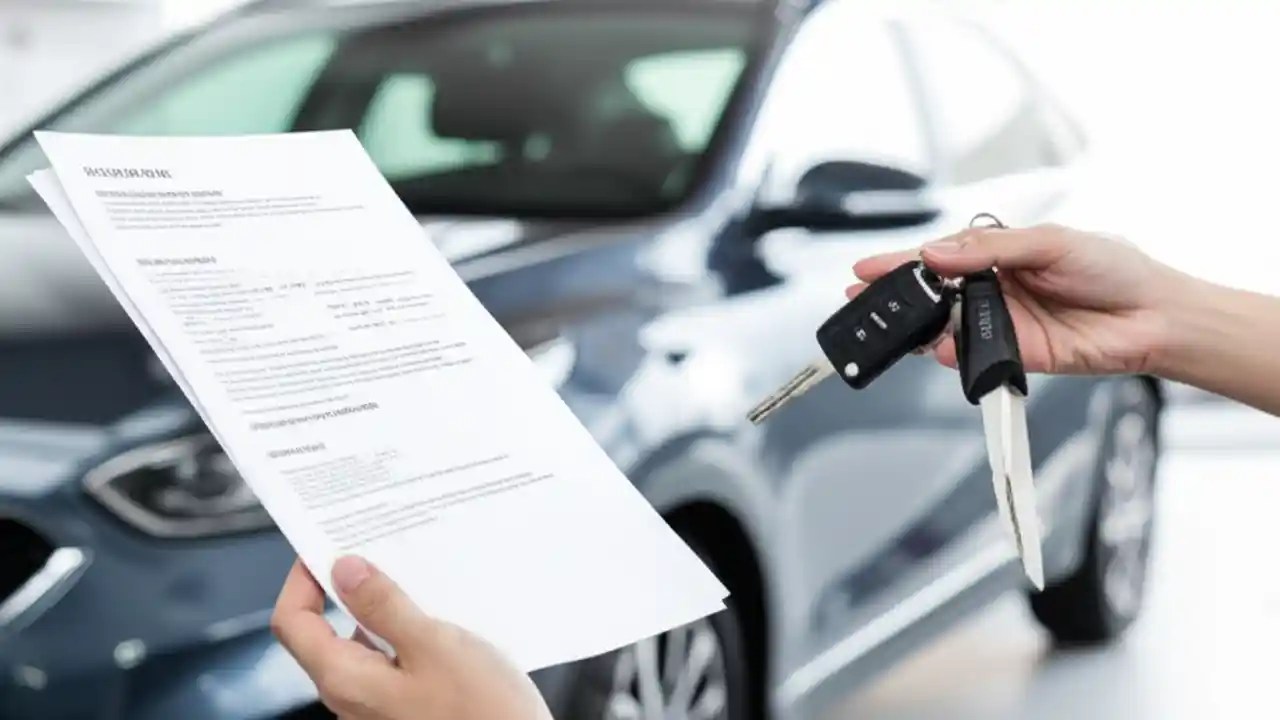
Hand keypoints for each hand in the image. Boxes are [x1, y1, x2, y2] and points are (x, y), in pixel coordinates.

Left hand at [271, 557, 551, 719]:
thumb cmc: (480, 714)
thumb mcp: (434, 645)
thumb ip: (384, 606)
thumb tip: (345, 570)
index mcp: (346, 680)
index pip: (293, 622)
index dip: (302, 579)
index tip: (326, 548)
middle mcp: (351, 699)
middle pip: (324, 632)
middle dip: (346, 589)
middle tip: (375, 553)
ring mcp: (377, 707)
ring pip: (362, 646)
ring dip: (381, 611)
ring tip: (415, 583)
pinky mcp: (405, 708)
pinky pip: (389, 663)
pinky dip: (403, 634)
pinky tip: (437, 620)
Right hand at [848, 224, 1183, 375]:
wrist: (1155, 316)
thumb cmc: (1115, 270)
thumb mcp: (1051, 241)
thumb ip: (991, 247)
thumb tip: (940, 253)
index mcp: (1000, 254)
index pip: (939, 256)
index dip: (902, 262)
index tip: (867, 269)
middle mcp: (996, 289)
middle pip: (934, 294)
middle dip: (899, 298)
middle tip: (867, 300)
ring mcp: (1003, 323)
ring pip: (947, 326)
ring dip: (922, 327)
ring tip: (900, 324)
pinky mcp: (1016, 356)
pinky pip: (974, 355)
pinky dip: (954, 353)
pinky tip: (943, 346)